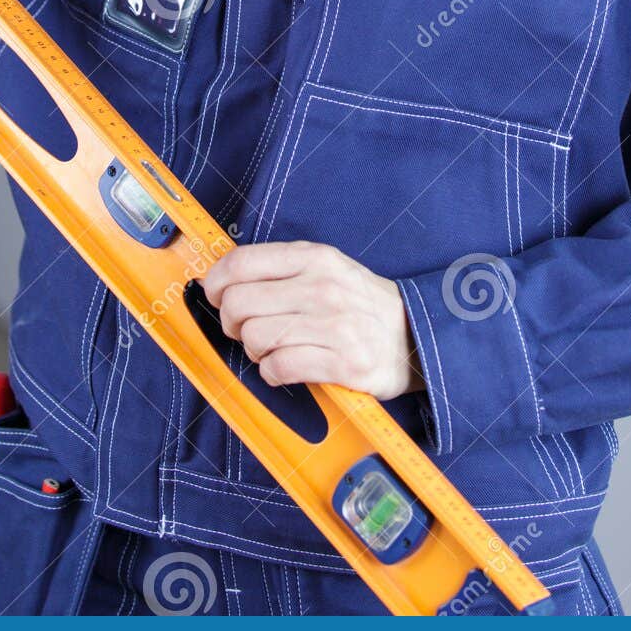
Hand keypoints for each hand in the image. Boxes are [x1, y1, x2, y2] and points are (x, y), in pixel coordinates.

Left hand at [202, 240, 425, 400]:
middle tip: (245, 330)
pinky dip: (272, 373)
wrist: (415, 335)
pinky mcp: (343, 363)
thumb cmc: (360, 303)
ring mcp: (334, 325)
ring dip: (254, 350)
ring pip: (255, 338)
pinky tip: (284, 368)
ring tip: (272, 349)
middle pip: (239, 304)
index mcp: (314, 258)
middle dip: (232, 323)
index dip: (215, 282)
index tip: (215, 296)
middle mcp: (322, 287)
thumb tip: (224, 279)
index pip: (241, 263)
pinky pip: (279, 368)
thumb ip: (281, 268)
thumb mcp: (326, 267)